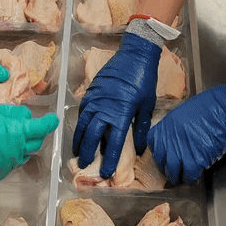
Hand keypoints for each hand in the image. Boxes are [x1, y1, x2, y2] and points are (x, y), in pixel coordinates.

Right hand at [0, 105, 58, 179]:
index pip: (42, 128)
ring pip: (24, 155)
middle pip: (36, 143)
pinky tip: (0, 149)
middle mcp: (17, 151)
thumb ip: (15, 113)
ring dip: (23, 146)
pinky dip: (10, 156)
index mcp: (18, 132)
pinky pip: (11, 164)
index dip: (49, 122)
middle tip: (30, 126)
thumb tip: (25, 116)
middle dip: (36, 134)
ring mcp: (8, 164)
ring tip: (12, 137)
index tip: (53, 119)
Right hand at [73, 32, 159, 178]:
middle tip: (85, 165)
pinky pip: (82, 110)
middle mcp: (105, 107)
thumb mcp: (147, 105)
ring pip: (83, 123)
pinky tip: (80, 130)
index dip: (110, 159)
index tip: (107, 172)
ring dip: (79, 139)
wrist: (135, 54)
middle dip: (87, 151)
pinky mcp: (91, 90)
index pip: (114, 142)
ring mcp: (96, 97)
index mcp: (122, 113)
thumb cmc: (144, 79)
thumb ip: (142, 128)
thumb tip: (139, 149)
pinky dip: (80, 122)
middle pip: (93, 134)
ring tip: (77, 152)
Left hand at [147, 77, 225, 183]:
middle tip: (172, 171)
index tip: (163, 155)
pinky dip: (191, 179)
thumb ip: (178, 126)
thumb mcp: (187, 111)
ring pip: (173, 170)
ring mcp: (183, 148)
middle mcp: (172, 136)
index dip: (158, 151)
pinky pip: (189, 175)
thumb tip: (177, 139)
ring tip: (182, 178)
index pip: (153, 141)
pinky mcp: (197, 158)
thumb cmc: (213, 105)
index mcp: (169, 122)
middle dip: (166, 167)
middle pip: (161, 159)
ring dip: (177, 176)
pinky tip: (194, 178)